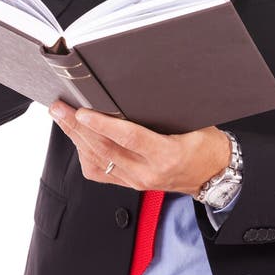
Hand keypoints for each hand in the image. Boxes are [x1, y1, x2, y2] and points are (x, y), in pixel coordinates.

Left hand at [48, 101, 230, 195]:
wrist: (214, 175)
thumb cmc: (206, 146)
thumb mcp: (193, 123)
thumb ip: (164, 112)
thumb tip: (135, 90)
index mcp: (166, 155)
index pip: (128, 138)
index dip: (103, 124)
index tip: (83, 112)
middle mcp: (147, 172)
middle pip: (105, 149)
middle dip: (78, 127)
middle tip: (60, 108)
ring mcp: (137, 181)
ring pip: (98, 161)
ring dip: (76, 138)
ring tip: (62, 118)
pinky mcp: (131, 185)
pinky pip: (100, 173)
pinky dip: (84, 155)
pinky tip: (77, 140)